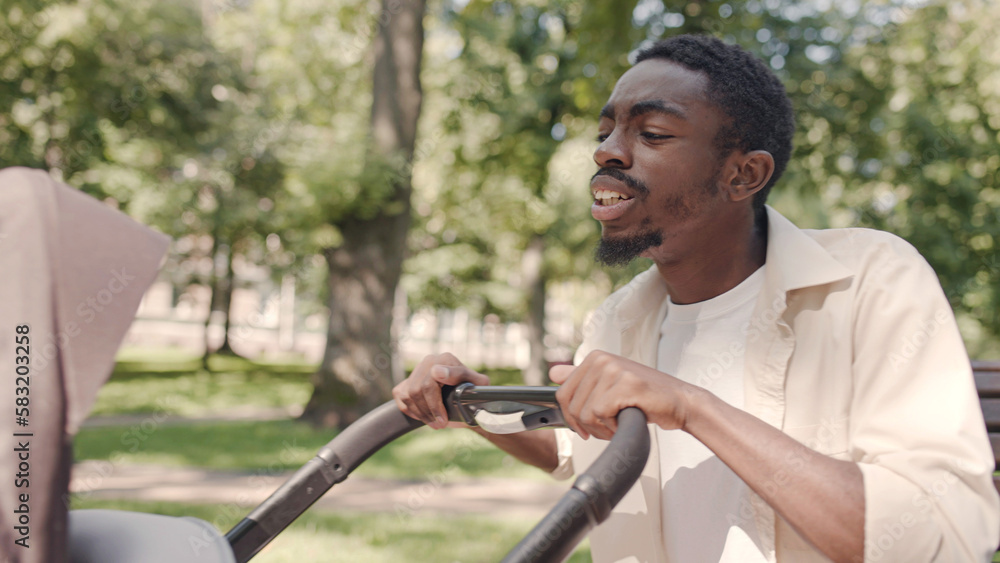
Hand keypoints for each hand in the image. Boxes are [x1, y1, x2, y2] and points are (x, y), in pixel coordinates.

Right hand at [392, 353, 489, 428]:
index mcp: (446, 359)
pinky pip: (401, 397)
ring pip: (409, 395)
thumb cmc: (474, 390)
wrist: (464, 397)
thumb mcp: (479, 385)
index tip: (443, 420)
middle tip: (440, 425)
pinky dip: (410, 410)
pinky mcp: (406, 382)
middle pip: (418, 389)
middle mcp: (429, 361)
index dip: (435, 403)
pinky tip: (422, 416)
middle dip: (429, 412)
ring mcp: (416, 371)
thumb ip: (465, 376)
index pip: (432, 379)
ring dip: (421, 414)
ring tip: (434, 423)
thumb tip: (438, 373)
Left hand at [549, 350, 696, 439]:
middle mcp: (601, 359)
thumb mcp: (610, 385)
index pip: (562, 394)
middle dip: (587, 426)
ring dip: (601, 429)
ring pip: (585, 413)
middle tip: (606, 429)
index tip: (585, 428)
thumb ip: (582, 379)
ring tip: (618, 425)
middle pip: (572, 405)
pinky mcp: (624, 384)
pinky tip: (625, 422)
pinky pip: (600, 414)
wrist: (680, 402)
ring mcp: (613, 370)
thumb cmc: (645, 398)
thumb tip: (553, 374)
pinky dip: (611, 427)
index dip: (571, 417)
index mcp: (594, 358)